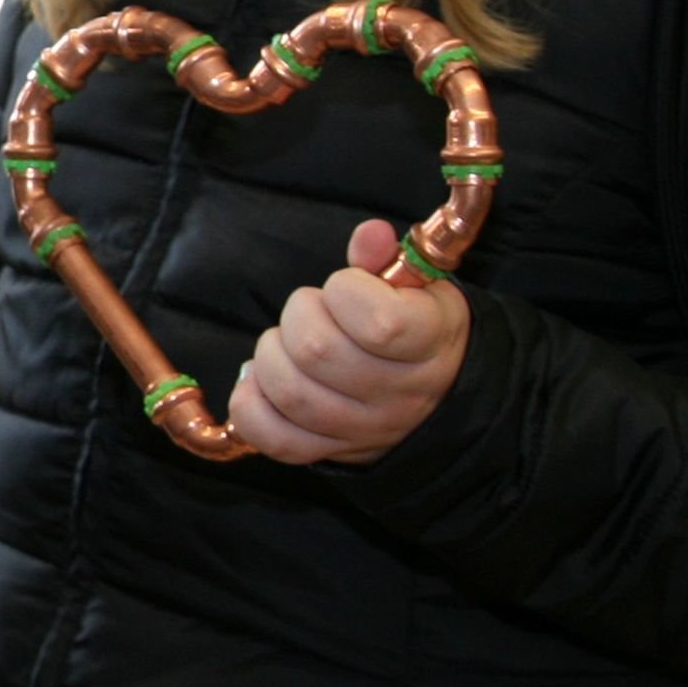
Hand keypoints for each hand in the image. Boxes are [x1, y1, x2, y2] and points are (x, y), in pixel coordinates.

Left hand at [225, 216, 468, 464]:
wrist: (436, 398)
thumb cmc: (417, 329)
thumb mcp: (416, 289)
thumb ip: (386, 259)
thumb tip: (369, 234)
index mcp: (430, 344)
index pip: (378, 323)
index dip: (345, 291)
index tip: (348, 287)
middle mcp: (400, 394)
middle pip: (317, 352)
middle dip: (297, 317)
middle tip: (310, 312)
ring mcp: (363, 430)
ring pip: (290, 391)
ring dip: (271, 355)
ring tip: (287, 344)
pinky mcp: (328, 452)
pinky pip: (272, 436)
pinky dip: (251, 403)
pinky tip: (261, 380)